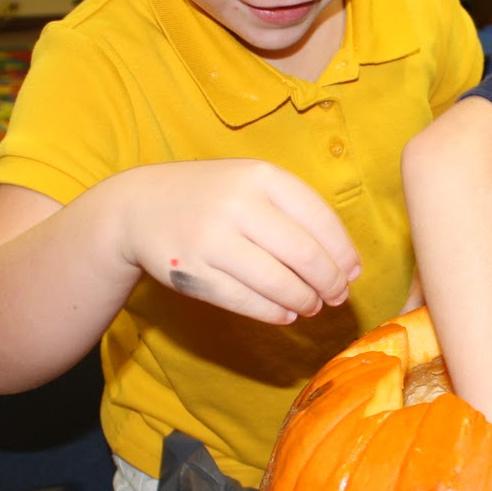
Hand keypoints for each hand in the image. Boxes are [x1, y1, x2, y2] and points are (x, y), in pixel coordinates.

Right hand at [111, 158, 359, 323]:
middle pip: (304, 255)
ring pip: (277, 282)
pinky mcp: (193, 271)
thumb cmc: (211, 197)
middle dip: (329, 282)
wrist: (138, 206)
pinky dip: (273, 312)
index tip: (353, 273)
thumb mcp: (251, 183)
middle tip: (337, 297)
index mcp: (261, 176)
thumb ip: (297, 212)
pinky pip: (246, 300)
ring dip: (304, 301)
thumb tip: (347, 263)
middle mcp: (238, 204)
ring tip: (311, 306)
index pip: (321, 218)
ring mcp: (212, 238)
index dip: (344, 252)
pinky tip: (285, 314)